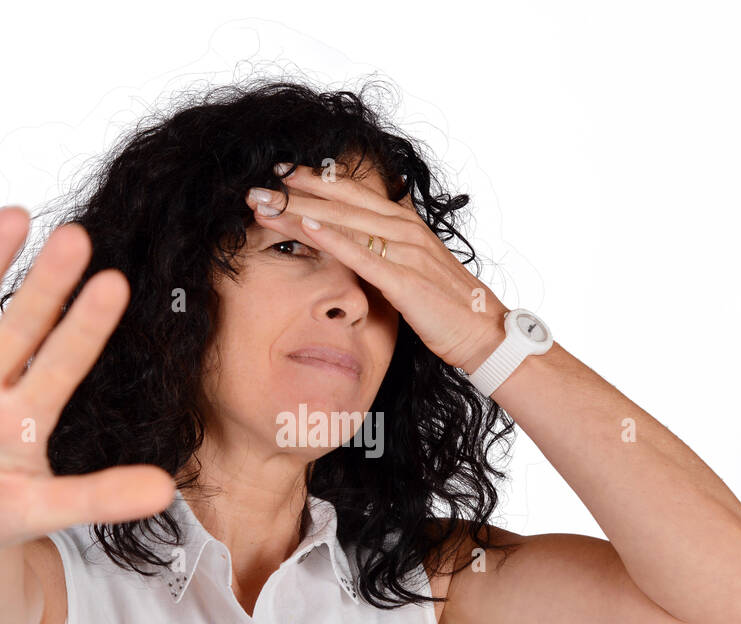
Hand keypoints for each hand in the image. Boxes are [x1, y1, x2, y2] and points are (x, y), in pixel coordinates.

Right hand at [0, 205, 175, 551]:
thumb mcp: (45, 510)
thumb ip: (100, 497)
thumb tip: (166, 490)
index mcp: (30, 413)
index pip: (64, 363)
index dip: (86, 327)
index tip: (116, 283)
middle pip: (21, 326)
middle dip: (46, 285)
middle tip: (77, 236)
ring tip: (13, 215)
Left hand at [244, 163, 507, 369]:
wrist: (484, 333)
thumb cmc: (449, 307)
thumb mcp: (416, 269)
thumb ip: (391, 251)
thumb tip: (368, 240)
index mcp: (405, 225)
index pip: (353, 194)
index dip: (315, 181)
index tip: (279, 174)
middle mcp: (404, 230)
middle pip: (342, 202)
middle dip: (296, 193)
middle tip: (257, 186)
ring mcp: (405, 252)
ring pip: (344, 223)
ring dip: (301, 211)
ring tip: (265, 204)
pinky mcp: (404, 280)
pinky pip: (362, 255)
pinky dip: (332, 238)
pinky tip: (305, 226)